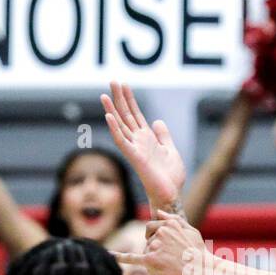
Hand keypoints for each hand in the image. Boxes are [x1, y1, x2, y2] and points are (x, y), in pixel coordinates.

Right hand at [101, 82, 184, 209]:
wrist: (171, 193)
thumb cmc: (170, 176)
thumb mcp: (171, 150)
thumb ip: (163, 136)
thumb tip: (157, 121)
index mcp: (147, 138)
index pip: (135, 114)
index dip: (130, 99)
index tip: (124, 85)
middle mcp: (138, 141)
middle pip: (126, 115)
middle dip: (119, 98)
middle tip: (112, 81)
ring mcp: (135, 148)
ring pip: (120, 125)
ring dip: (112, 110)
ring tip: (104, 95)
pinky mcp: (134, 157)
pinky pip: (122, 141)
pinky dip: (115, 129)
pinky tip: (109, 116)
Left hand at [113, 210, 206, 274]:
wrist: (203, 270)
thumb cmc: (199, 252)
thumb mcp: (191, 231)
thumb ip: (174, 219)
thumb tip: (159, 212)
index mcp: (168, 224)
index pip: (151, 229)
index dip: (155, 239)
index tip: (164, 248)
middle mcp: (160, 232)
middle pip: (148, 242)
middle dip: (154, 252)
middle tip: (171, 261)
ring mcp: (155, 246)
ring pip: (146, 253)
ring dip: (153, 262)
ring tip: (169, 269)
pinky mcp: (151, 260)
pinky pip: (133, 258)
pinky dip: (120, 257)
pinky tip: (111, 255)